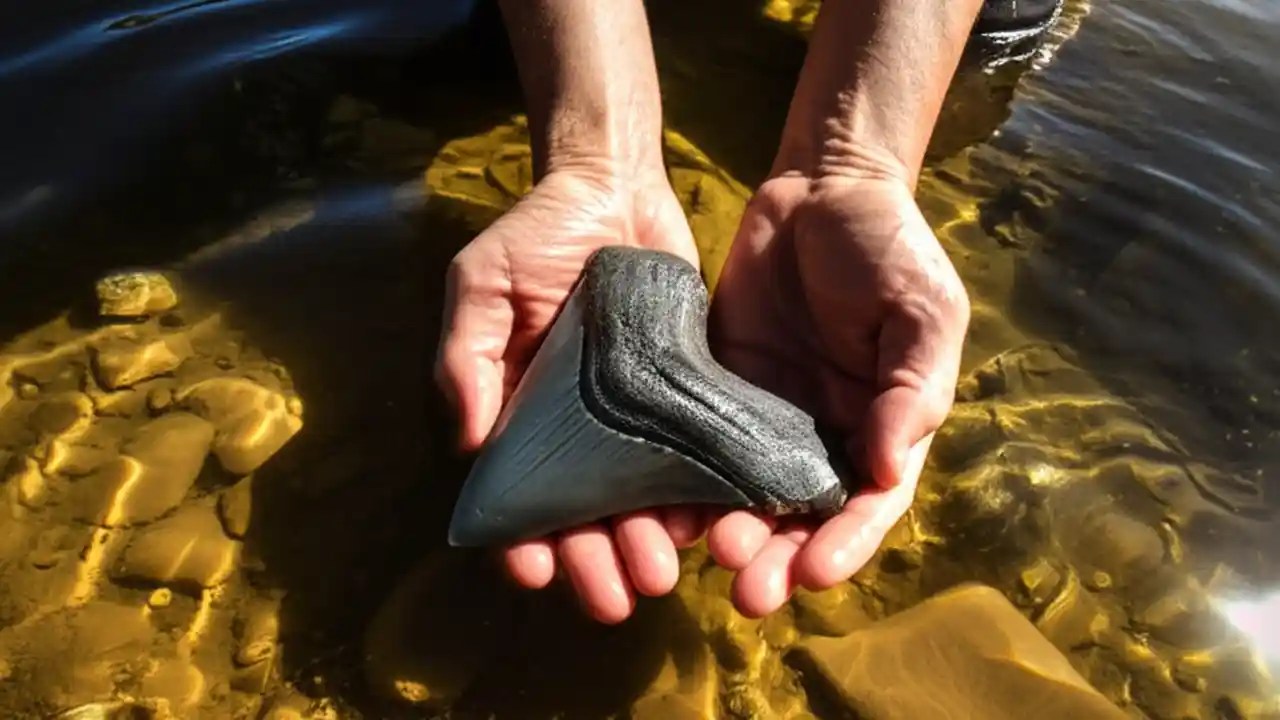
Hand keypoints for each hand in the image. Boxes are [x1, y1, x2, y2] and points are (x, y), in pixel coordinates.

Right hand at [435, 166, 709, 622]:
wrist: (612, 190)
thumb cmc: (533, 239)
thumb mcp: (481, 287)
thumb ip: (467, 356)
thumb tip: (467, 440)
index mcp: (522, 417)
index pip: (517, 496)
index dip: (521, 539)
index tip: (533, 569)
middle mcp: (579, 432)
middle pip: (583, 517)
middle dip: (594, 562)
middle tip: (616, 598)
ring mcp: (636, 421)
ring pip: (639, 502)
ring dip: (645, 544)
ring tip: (661, 576)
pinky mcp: (686, 398)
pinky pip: (693, 457)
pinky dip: (696, 495)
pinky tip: (705, 524)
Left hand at [704, 171, 969, 617]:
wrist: (821, 187)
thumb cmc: (890, 247)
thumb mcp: (922, 311)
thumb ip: (909, 387)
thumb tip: (884, 467)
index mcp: (881, 426)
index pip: (868, 504)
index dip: (844, 544)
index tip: (813, 575)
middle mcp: (821, 434)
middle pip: (799, 516)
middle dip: (775, 557)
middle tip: (746, 592)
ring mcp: (763, 415)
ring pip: (743, 491)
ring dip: (726, 530)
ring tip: (705, 557)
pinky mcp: (712, 388)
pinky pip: (694, 443)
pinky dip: (681, 479)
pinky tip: (662, 507)